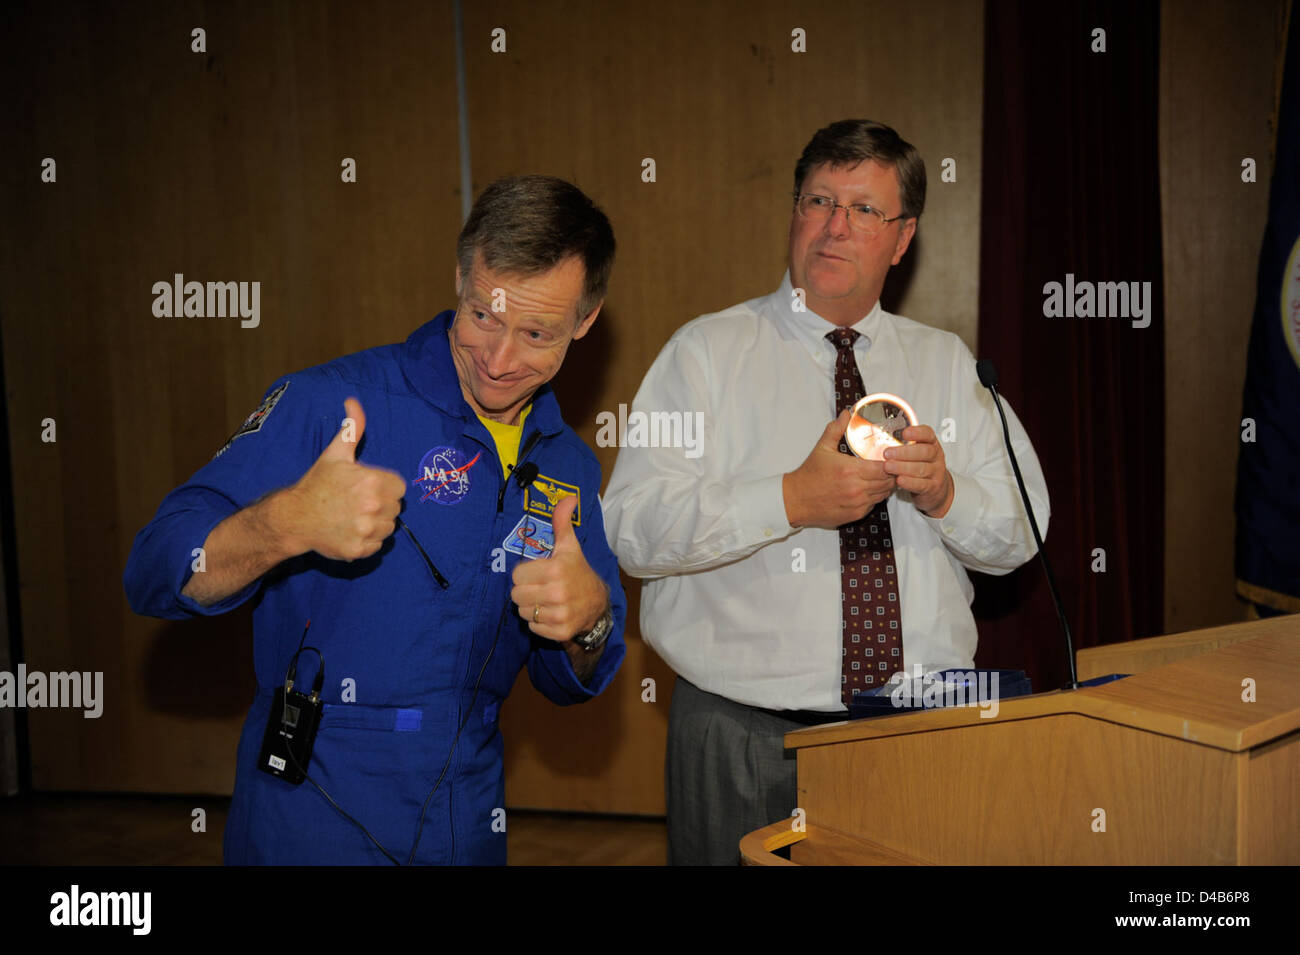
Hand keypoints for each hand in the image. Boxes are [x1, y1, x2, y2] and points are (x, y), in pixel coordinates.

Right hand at [282, 397, 406, 560]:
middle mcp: (372, 507)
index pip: (398, 487)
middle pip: (395, 507)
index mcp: (372, 481)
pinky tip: (349, 530)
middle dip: (380, 504)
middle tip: (357, 501)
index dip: (384, 486)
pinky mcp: (360, 550)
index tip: (367, 486)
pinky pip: (377, 545)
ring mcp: (366, 530)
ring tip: (353, 515)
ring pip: (388, 527)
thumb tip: (353, 401)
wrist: (294, 516)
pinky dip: (367, 541)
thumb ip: (352, 428)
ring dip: (376, 523)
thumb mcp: (336, 453)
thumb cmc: (317, 483)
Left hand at [510, 495, 607, 641]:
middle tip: (539, 587)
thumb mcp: (569, 546)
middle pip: (516, 595)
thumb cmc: (577, 571)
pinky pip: (532, 628)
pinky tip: (550, 613)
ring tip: (544, 600)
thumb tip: (569, 497)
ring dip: (530, 607)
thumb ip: (562, 522)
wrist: (597, 603)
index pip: (517, 574)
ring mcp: (560, 614)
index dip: (525, 573)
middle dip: (525, 590)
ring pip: (523, 612)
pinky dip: (538, 623)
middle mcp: (558, 593)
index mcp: (556, 569)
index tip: (538, 572)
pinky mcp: (560, 631)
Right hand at [782, 409, 895, 528]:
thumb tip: (847, 413)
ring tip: (881, 476)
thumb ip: (836, 429)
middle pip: (888, 481)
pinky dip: (875, 496)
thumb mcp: (822, 448)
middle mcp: (857, 488)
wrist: (796, 500)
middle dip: (892, 473)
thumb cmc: (809, 474)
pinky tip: (869, 489)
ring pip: (883, 494)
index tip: (890, 457)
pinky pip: (874, 504)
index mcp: (851, 470)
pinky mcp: (855, 514)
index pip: (885, 467)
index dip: (892, 462)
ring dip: (885, 485)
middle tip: (890, 466)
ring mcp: (857, 503)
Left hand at [882, 424, 953, 517]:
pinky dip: (909, 482)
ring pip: (922, 469)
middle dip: (904, 452)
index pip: (928, 434)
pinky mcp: (933, 487)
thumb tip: (881, 437)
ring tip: (888, 467)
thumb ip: (904, 444)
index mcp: (931, 443)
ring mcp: (936, 472)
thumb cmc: (921, 464)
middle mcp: (936, 456)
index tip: (904, 433)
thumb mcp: (917, 451)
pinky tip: (899, 480)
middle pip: (924, 451)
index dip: (917, 432)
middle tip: (887, 453)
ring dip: (903, 467)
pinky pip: (922, 484)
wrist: (936, 486)